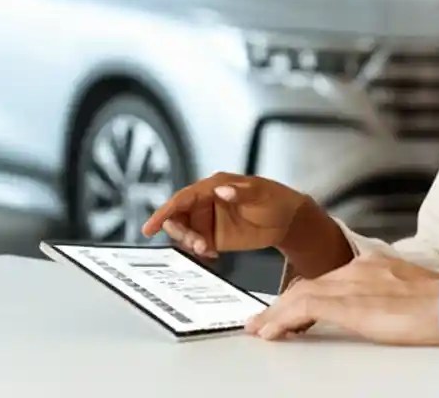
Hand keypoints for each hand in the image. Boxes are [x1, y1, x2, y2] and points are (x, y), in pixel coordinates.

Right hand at [141, 173, 309, 257]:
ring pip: (186, 233)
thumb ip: (241, 192)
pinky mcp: (215, 237)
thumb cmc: (276, 199)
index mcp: (214, 186)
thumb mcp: (261, 194)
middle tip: (197, 244)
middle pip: (179, 217)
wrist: (289, 220)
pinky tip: (213, 253)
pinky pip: (197, 245)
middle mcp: (207, 202)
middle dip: (181, 232)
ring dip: (190, 243)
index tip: (150, 227)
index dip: (164, 211)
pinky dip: (200, 251)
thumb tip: (220, 190)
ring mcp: (210, 220)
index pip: (183, 198)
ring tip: (208, 249)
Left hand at [246, 254, 438, 345]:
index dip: (303, 296)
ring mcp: (353, 284)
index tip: (289, 310)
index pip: (328, 280)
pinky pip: (304, 308)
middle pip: (309, 285)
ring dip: (276, 313)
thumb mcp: (411, 295)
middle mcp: (359, 269)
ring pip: (300, 294)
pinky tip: (272, 332)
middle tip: (263, 321)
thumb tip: (382, 312)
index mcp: (374, 265)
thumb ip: (389, 297)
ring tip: (260, 329)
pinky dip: (283, 318)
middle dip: (282, 304)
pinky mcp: (350, 303)